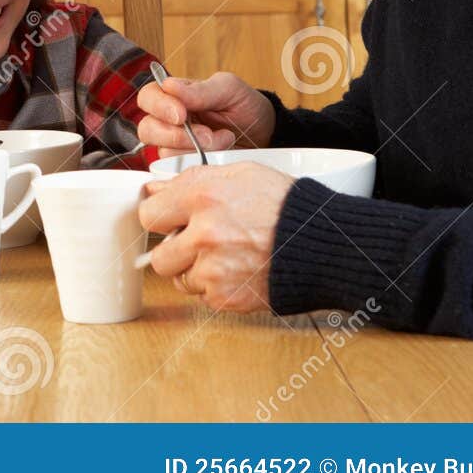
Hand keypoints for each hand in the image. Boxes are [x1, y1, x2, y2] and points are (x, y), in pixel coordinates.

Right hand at [135, 69, 274, 157]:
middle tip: (207, 135)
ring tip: (222, 141)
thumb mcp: (229, 89)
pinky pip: (178, 170)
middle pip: (148, 129)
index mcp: (175, 96)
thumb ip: (200, 90)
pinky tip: (216, 156)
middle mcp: (170, 121)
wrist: (266, 134)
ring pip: (163, 152)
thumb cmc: (245, 106)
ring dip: (195, 150)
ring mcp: (177, 146)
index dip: (159, 106)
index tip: (182, 114)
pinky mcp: (186, 166)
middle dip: (177, 135)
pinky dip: (199, 164)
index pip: (148, 97)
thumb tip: (169, 85)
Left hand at [137, 163, 293, 311]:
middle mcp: (203, 234)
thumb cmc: (286, 206)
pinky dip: (218, 288)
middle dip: (174, 251)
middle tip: (197, 244)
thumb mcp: (241, 175)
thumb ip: (193, 180)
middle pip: (158, 256)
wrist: (324, 245)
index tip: (170, 221)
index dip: (161, 219)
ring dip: (197, 272)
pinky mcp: (225, 296)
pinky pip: (205, 296)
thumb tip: (156, 187)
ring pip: (181, 279)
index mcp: (202, 196)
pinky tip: (240, 271)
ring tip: (227, 257)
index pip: (149, 215)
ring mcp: (213, 269)